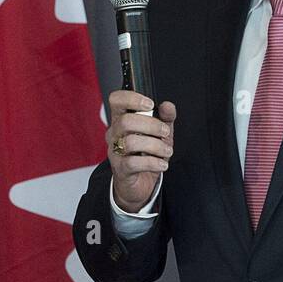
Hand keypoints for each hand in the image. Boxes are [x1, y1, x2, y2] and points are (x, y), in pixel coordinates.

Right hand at [106, 91, 175, 212]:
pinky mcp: (121, 169)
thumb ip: (165, 118)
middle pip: (126, 121)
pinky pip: (134, 163)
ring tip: (167, 151)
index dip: (132, 98)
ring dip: (156, 146)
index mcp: (121, 120)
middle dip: (151, 125)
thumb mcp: (159, 133)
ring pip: (131, 142)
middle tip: (165, 132)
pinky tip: (162, 164)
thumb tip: (168, 106)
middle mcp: (114, 134)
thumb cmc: (146, 154)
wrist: (138, 183)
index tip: (150, 104)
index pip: (116, 100)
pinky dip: (153, 163)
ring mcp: (115, 152)